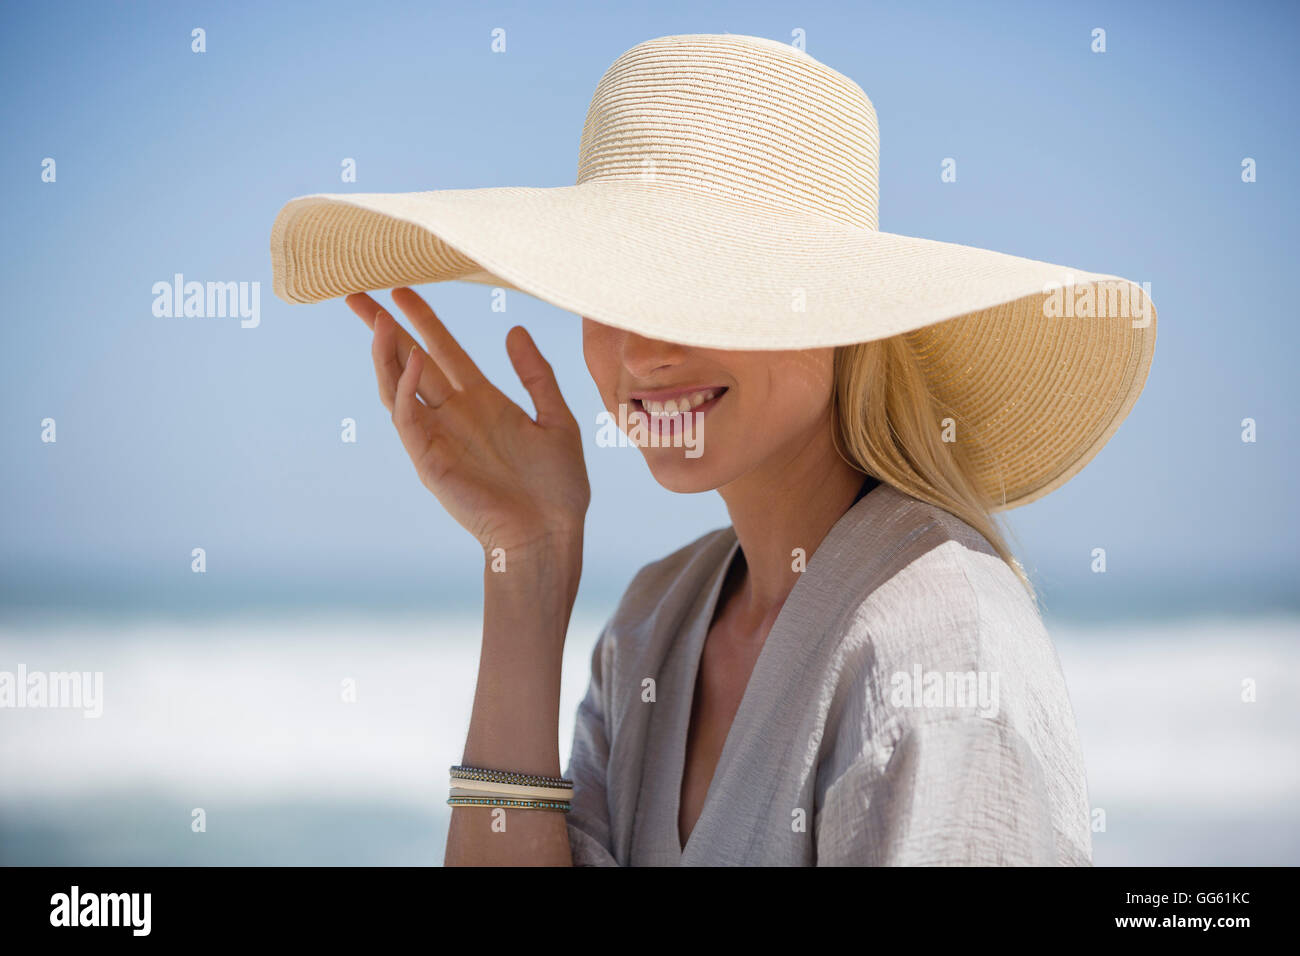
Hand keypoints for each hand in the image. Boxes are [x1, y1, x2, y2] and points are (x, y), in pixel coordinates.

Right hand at [346, 288, 589, 554]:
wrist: (550, 534)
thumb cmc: (558, 488)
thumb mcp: (557, 419)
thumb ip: (536, 375)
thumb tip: (513, 329)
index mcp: (481, 402)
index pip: (443, 349)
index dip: (422, 318)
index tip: (401, 287)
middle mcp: (453, 415)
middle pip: (408, 360)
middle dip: (383, 326)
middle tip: (355, 290)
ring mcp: (437, 436)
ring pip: (398, 384)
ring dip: (384, 351)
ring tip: (376, 317)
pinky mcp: (429, 459)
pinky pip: (408, 416)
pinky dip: (405, 385)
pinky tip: (413, 358)